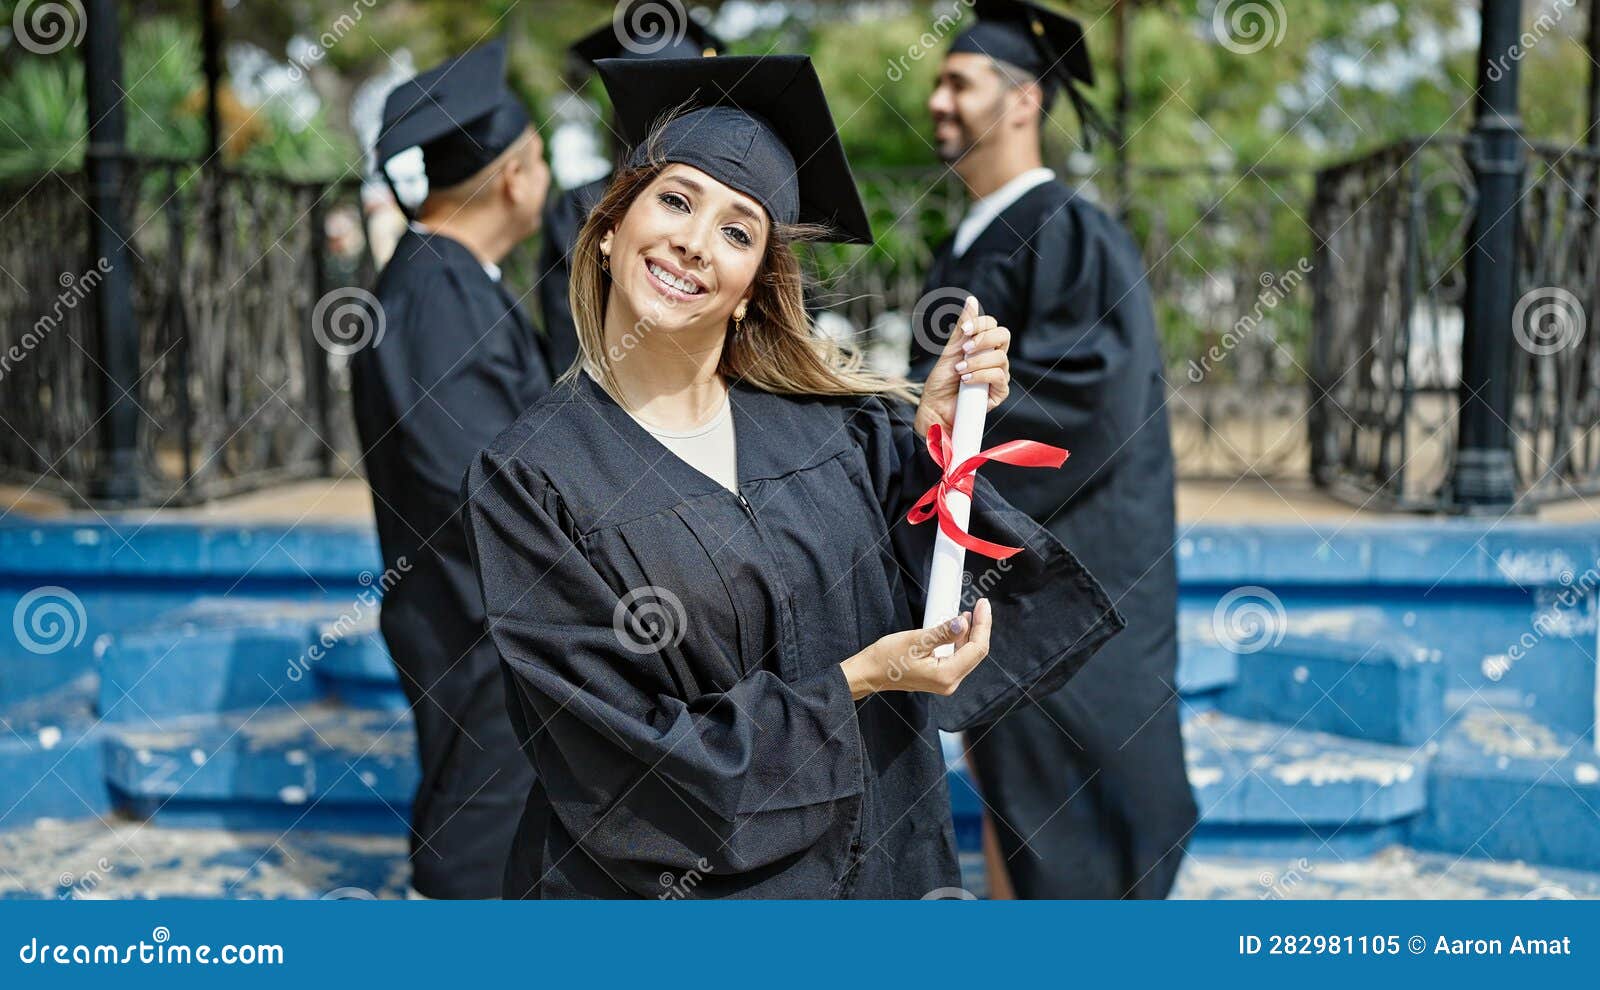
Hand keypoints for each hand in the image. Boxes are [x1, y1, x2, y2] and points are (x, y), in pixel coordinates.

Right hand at [840, 598, 992, 699]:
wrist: (869, 672)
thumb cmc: (886, 659)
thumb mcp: (915, 640)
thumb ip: (943, 632)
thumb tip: (963, 623)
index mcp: (945, 675)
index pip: (976, 649)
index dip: (983, 625)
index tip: (983, 605)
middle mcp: (949, 682)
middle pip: (976, 653)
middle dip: (981, 627)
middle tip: (981, 604)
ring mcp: (945, 681)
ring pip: (968, 655)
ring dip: (972, 633)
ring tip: (972, 612)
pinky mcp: (940, 676)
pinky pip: (958, 657)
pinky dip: (961, 640)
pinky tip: (960, 627)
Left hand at [914, 296, 1011, 439]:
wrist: (935, 408)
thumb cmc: (941, 382)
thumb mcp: (950, 351)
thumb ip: (962, 328)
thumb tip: (972, 300)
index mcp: (984, 346)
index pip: (993, 325)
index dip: (981, 323)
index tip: (964, 330)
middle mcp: (994, 359)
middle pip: (1003, 335)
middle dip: (983, 338)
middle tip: (964, 348)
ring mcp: (998, 376)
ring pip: (1000, 357)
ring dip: (977, 361)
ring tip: (959, 369)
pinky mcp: (999, 393)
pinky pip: (999, 377)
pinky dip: (981, 375)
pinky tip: (966, 379)